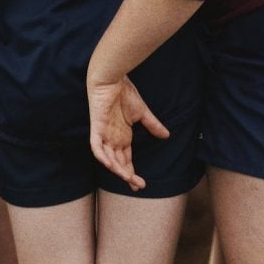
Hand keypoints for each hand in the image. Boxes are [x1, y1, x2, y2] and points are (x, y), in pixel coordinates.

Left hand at [88, 70, 168, 189]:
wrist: (112, 77)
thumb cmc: (124, 92)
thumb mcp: (142, 113)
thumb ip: (152, 125)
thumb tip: (167, 135)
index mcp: (122, 137)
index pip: (126, 160)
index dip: (131, 173)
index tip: (141, 185)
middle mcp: (112, 139)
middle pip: (118, 163)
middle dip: (127, 176)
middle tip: (138, 186)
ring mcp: (104, 134)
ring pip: (108, 158)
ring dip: (117, 169)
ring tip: (128, 179)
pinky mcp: (97, 127)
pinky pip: (96, 146)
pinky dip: (102, 156)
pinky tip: (110, 165)